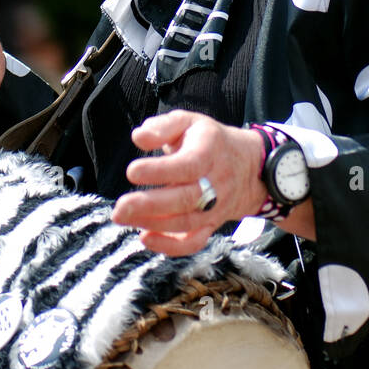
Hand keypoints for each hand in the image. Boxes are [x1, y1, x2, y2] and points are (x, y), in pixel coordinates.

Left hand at [111, 110, 267, 255]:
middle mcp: (216, 182)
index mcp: (209, 151)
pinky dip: (171, 246)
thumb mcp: (190, 122)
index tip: (132, 171)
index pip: (188, 165)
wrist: (248, 166)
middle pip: (186, 198)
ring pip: (186, 222)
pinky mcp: (211, 224)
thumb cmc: (208, 142)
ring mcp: (215, 207)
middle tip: (120, 208)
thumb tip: (138, 136)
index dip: (160, 171)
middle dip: (150, 205)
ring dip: (153, 223)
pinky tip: (146, 238)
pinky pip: (194, 242)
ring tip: (123, 218)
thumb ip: (163, 126)